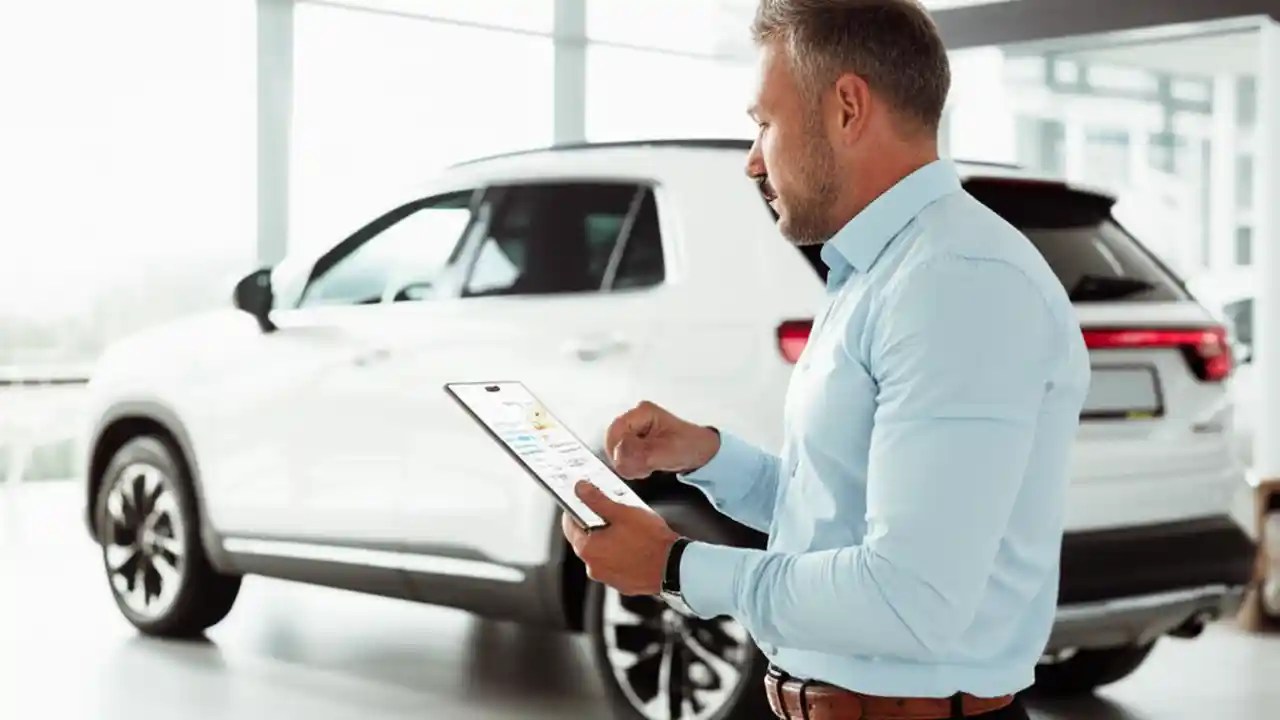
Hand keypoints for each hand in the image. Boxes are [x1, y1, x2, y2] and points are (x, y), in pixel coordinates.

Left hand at [562, 482, 679, 595]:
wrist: (673, 567)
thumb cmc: (650, 541)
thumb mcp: (622, 512)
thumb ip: (597, 500)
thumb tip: (580, 489)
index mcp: (587, 549)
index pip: (570, 525)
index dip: (576, 509)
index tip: (585, 500)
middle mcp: (593, 567)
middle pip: (586, 539)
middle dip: (596, 524)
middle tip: (613, 511)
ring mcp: (607, 577)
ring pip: (601, 552)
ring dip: (608, 539)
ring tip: (628, 527)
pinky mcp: (621, 583)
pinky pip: (614, 564)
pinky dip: (620, 554)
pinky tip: (635, 544)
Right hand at [605, 401, 719, 479]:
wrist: (704, 453)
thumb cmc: (691, 445)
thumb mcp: (666, 451)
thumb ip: (640, 453)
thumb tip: (619, 455)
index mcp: (642, 412)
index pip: (615, 431)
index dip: (619, 450)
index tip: (630, 462)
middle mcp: (636, 419)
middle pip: (613, 441)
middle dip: (624, 459)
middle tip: (642, 467)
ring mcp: (635, 431)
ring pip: (617, 451)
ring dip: (629, 464)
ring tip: (647, 466)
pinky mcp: (637, 443)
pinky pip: (623, 457)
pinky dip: (633, 467)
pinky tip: (646, 468)